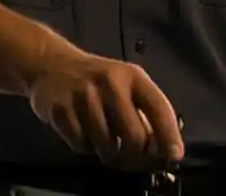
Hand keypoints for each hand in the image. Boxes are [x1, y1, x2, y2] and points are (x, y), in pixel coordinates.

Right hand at [25, 44, 184, 171]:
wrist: (51, 64)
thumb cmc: (96, 80)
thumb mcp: (124, 84)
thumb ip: (144, 112)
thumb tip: (162, 151)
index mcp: (132, 76)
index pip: (159, 108)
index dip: (169, 135)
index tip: (174, 155)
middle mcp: (109, 83)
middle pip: (134, 137)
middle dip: (135, 157)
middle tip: (131, 160)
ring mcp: (83, 96)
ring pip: (107, 146)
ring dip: (108, 153)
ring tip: (104, 142)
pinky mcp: (60, 109)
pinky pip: (81, 145)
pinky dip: (85, 147)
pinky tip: (83, 131)